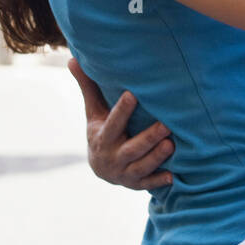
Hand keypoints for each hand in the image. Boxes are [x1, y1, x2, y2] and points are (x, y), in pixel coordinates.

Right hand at [68, 57, 173, 190]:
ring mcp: (124, 173)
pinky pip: (147, 185)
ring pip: (141, 167)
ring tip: (172, 144)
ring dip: (156, 158)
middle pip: (131, 148)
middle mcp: (112, 157)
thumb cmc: (101, 130)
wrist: (101, 167)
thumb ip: (88, 87)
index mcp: (102, 137)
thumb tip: (72, 59)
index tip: (133, 94)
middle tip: (166, 125)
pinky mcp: (135, 184)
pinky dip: (158, 182)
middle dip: (148, 138)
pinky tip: (172, 176)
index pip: (112, 123)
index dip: (122, 110)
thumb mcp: (93, 112)